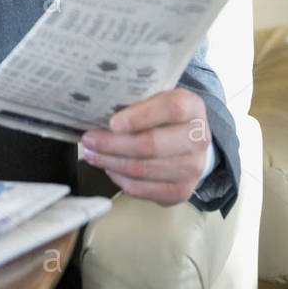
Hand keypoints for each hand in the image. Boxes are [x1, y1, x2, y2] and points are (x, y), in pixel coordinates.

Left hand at [80, 88, 208, 205]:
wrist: (186, 140)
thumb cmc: (160, 116)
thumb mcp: (152, 98)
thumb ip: (132, 100)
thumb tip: (94, 108)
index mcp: (192, 107)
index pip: (170, 108)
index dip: (140, 116)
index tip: (113, 122)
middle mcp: (198, 138)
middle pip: (152, 144)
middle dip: (113, 144)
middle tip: (89, 139)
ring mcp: (193, 167)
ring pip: (143, 169)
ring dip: (110, 162)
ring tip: (92, 153)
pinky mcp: (182, 190)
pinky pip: (142, 189)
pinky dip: (119, 179)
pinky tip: (109, 168)